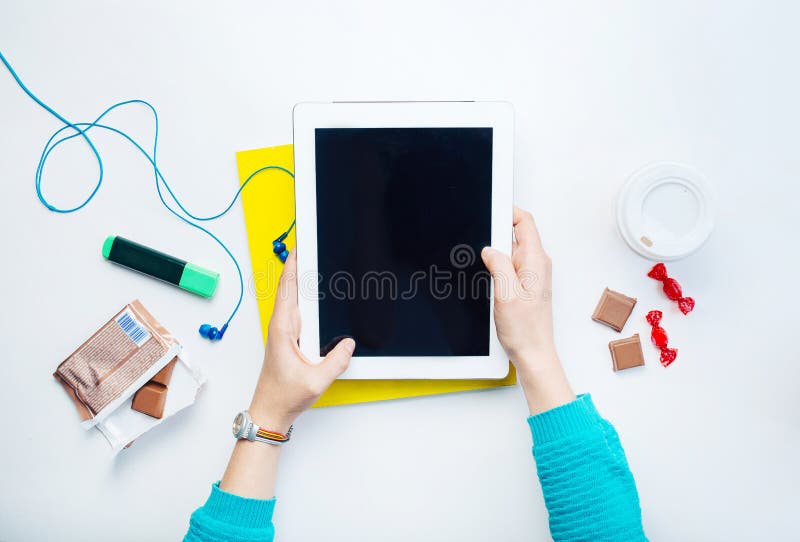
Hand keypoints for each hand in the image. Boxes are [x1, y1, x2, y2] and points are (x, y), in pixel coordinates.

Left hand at [248, 251, 355, 430]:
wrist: (270, 413)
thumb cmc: (284, 397)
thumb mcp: (317, 380)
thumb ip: (336, 360)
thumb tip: (349, 343)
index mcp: (283, 329)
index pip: (287, 288)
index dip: (292, 265)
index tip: (299, 245)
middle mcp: (281, 327)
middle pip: (291, 288)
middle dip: (300, 266)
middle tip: (313, 246)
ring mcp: (285, 332)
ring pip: (295, 299)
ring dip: (303, 282)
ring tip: (318, 263)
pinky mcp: (290, 340)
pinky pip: (300, 313)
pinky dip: (307, 299)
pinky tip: (318, 296)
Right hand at [481, 206, 574, 413]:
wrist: (533, 354)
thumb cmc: (525, 330)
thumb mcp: (506, 294)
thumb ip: (499, 265)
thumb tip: (490, 248)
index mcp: (536, 261)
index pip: (525, 222)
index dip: (507, 210)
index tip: (490, 206)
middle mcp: (537, 265)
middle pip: (516, 234)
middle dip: (496, 233)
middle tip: (481, 245)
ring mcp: (531, 275)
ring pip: (510, 250)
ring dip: (495, 253)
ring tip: (485, 268)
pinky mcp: (524, 285)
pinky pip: (509, 265)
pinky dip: (496, 266)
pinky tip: (488, 279)